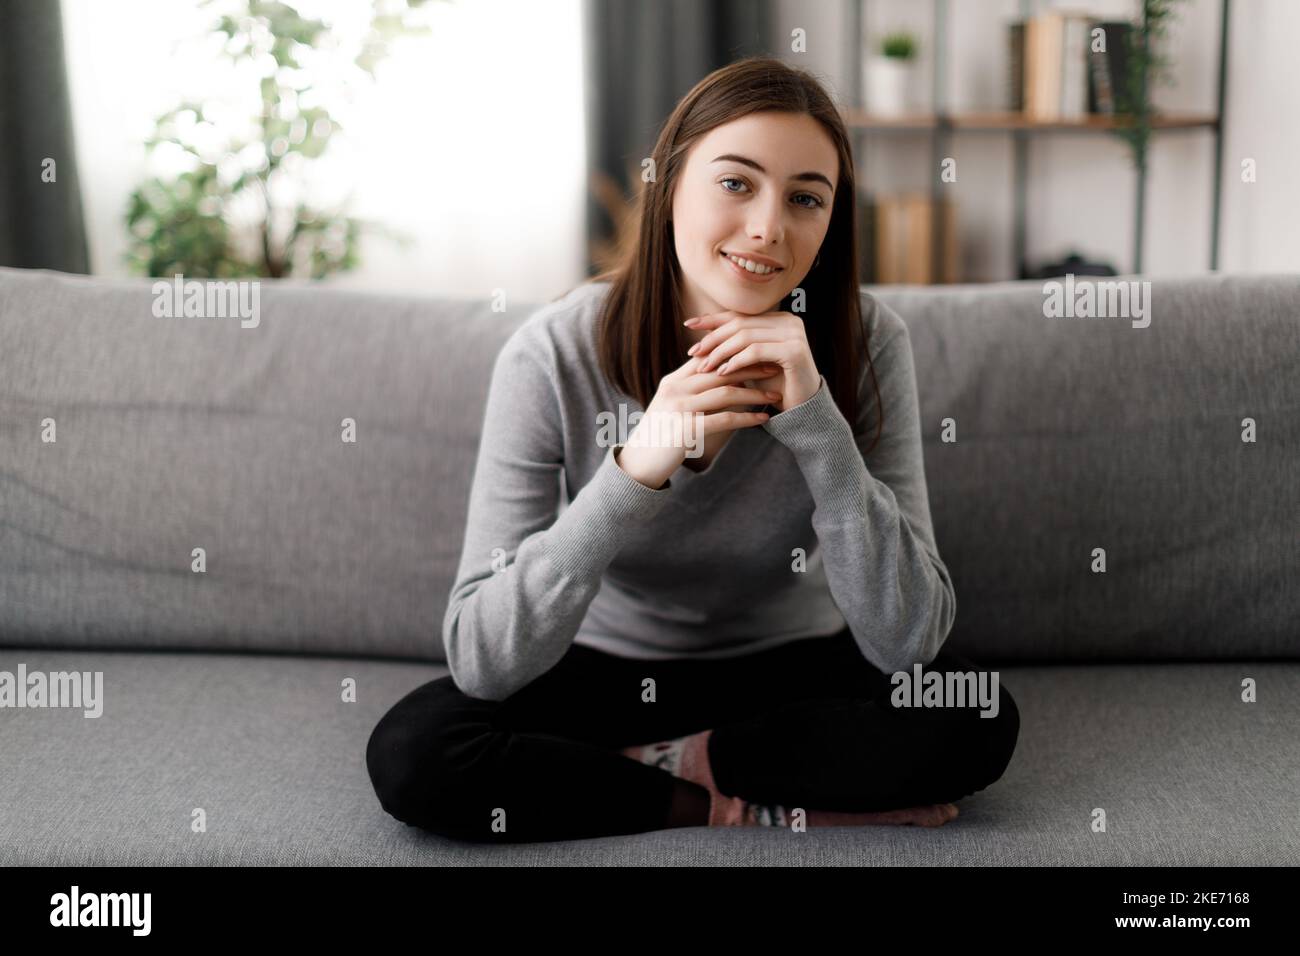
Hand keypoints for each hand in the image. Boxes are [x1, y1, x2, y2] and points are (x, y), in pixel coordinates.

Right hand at [614, 355, 784, 489]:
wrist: (638, 465)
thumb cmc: (659, 436)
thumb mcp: (671, 406)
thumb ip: (691, 390)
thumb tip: (722, 379)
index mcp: (673, 381)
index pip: (709, 357)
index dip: (736, 354)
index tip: (760, 354)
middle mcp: (675, 390)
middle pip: (721, 371)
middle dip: (751, 368)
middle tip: (775, 368)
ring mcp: (679, 409)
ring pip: (726, 393)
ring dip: (755, 393)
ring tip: (775, 395)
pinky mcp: (686, 430)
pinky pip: (724, 419)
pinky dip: (747, 418)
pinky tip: (763, 419)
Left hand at [683, 310, 821, 411]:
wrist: (800, 410)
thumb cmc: (773, 387)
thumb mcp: (749, 363)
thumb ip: (733, 346)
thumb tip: (701, 335)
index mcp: (779, 319)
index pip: (740, 314)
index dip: (713, 318)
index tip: (688, 324)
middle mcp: (789, 321)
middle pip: (740, 323)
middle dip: (713, 338)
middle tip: (693, 352)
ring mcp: (794, 334)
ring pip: (745, 336)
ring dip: (721, 352)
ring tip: (704, 367)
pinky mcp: (795, 350)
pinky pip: (756, 351)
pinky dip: (736, 361)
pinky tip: (722, 372)